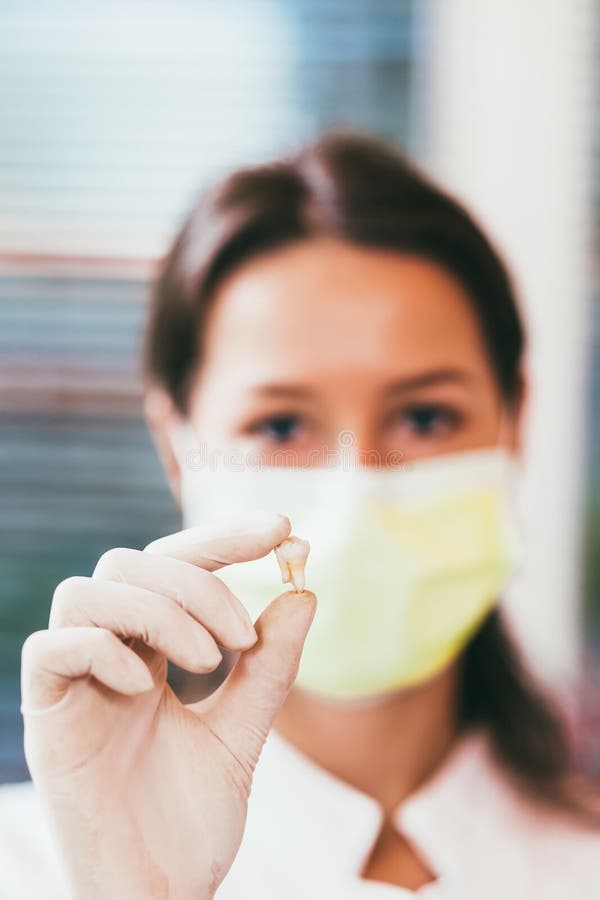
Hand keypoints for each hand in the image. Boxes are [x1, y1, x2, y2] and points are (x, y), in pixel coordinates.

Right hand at [21, 512, 315, 898]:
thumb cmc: (190, 823)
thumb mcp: (243, 733)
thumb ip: (269, 669)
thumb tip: (304, 593)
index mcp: (150, 651)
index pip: (176, 565)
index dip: (223, 536)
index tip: (284, 528)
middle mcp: (108, 654)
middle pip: (132, 564)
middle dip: (197, 581)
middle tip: (241, 636)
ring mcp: (74, 684)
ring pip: (89, 590)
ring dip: (160, 610)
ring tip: (208, 661)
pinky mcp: (47, 720)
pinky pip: (50, 650)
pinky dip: (103, 647)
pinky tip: (148, 685)